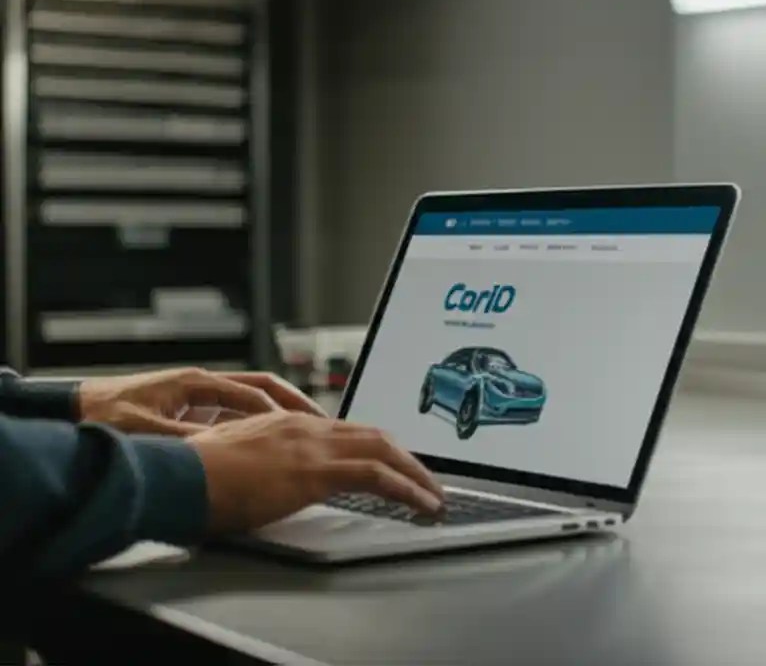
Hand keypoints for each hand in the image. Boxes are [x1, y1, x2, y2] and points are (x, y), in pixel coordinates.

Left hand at [78, 367, 326, 436]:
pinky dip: (252, 427)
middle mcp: (201, 385)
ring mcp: (196, 397)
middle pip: (261, 390)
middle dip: (293, 405)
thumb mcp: (148, 433)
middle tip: (321, 423)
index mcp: (196, 383)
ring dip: (276, 416)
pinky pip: (231, 416)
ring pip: (249, 402)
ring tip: (303, 433)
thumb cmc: (103, 417)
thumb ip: (188, 440)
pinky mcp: (188, 410)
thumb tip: (223, 450)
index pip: (254, 394)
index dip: (283, 412)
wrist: (71, 411)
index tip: (307, 427)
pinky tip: (263, 446)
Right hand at [188, 412, 446, 532]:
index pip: (343, 429)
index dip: (374, 446)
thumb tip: (265, 481)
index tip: (392, 462)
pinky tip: (422, 503)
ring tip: (433, 495)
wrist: (171, 476)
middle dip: (404, 457)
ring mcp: (311, 444)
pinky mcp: (315, 469)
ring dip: (415, 474)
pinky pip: (377, 476)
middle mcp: (302, 426)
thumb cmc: (187, 477)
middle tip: (424, 478)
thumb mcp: (230, 462)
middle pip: (372, 434)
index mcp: (282, 423)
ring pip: (383, 450)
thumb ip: (256, 464)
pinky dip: (407, 489)